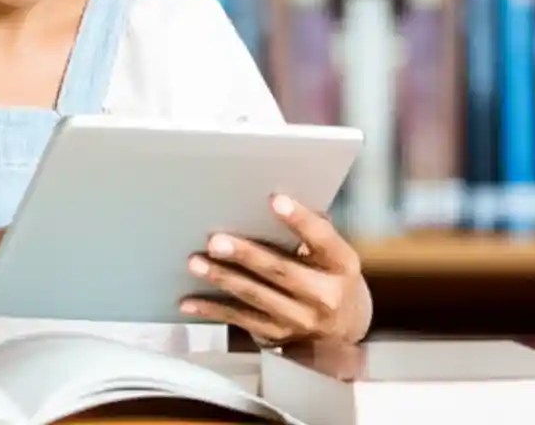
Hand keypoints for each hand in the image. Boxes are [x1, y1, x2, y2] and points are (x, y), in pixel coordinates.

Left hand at [179, 194, 370, 345]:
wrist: (346, 328)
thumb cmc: (331, 274)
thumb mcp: (334, 254)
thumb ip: (310, 232)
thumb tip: (272, 201)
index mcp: (341, 265)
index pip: (322, 239)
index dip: (300, 220)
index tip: (275, 199)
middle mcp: (325, 296)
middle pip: (281, 271)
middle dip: (246, 255)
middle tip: (216, 241)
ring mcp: (300, 320)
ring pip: (255, 296)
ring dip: (222, 278)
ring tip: (196, 263)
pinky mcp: (278, 336)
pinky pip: (241, 320)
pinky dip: (213, 310)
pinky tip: (188, 302)